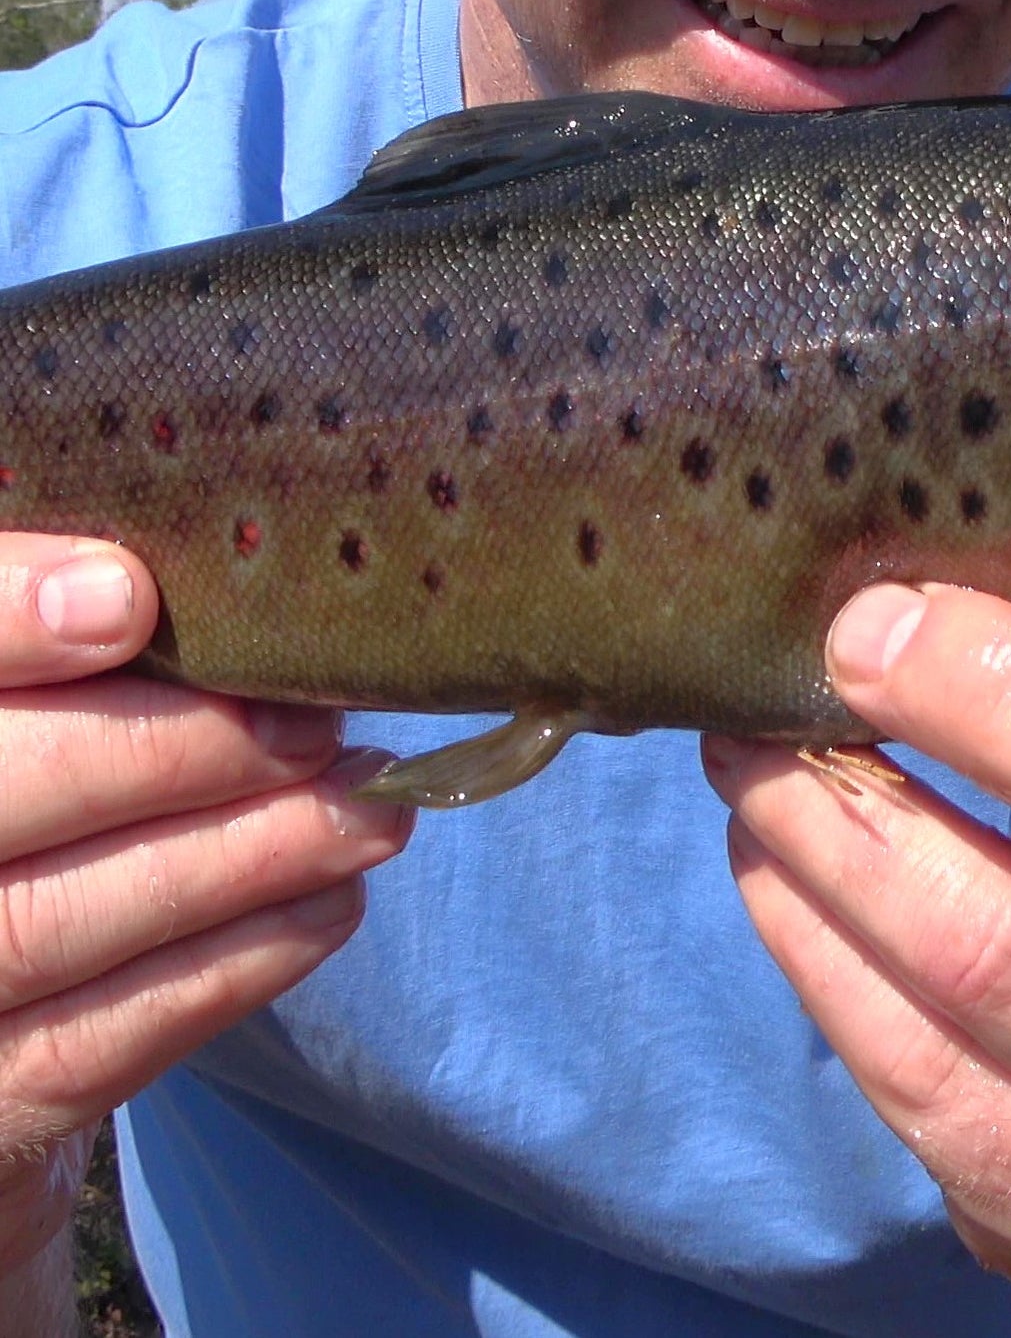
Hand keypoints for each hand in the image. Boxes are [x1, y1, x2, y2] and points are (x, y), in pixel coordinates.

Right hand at [0, 535, 411, 1280]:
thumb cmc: (27, 786)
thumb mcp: (39, 710)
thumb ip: (62, 642)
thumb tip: (180, 576)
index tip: (128, 599)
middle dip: (162, 754)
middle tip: (311, 724)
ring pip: (40, 926)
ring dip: (230, 864)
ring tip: (365, 811)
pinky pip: (86, 1046)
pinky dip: (223, 969)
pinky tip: (328, 905)